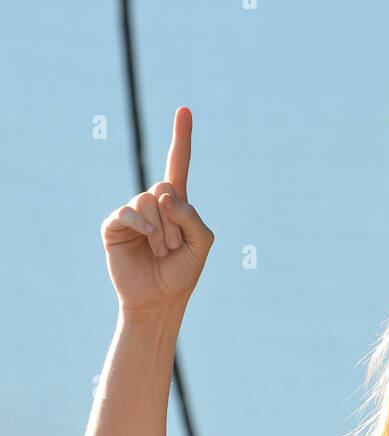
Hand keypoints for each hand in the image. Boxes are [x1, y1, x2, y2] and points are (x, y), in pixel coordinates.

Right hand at [100, 106, 214, 314]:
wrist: (158, 301)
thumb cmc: (181, 273)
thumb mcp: (202, 244)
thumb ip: (193, 217)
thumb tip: (165, 197)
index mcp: (175, 204)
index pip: (177, 164)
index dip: (181, 137)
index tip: (185, 109)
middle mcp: (152, 203)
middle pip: (165, 187)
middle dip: (175, 220)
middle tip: (173, 246)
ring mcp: (132, 213)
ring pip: (148, 200)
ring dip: (161, 230)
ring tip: (161, 251)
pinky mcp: (114, 225)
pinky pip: (128, 212)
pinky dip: (142, 226)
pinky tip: (149, 241)